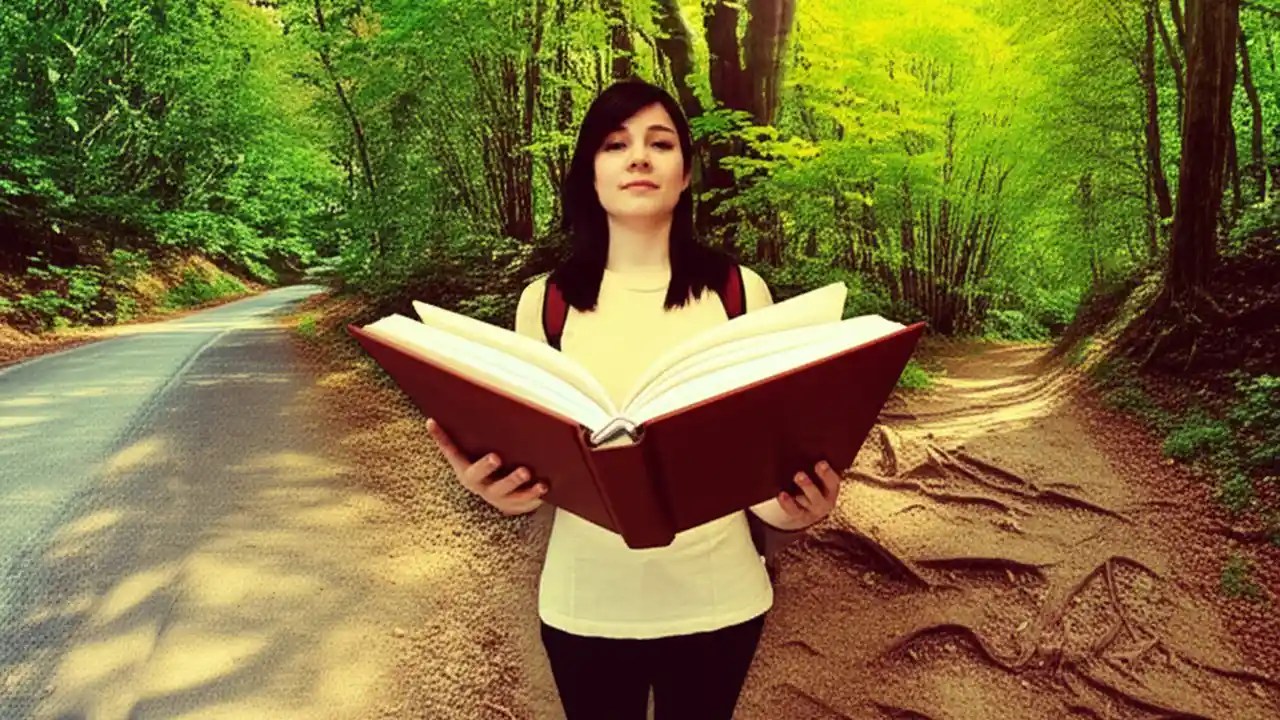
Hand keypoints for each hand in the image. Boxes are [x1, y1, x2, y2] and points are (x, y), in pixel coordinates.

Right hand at [426, 417, 546, 515]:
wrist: (505, 500)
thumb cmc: (491, 470)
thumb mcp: (479, 455)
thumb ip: (470, 438)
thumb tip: (451, 410)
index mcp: (465, 468)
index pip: (450, 450)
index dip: (440, 436)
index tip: (432, 421)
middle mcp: (478, 483)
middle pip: (476, 475)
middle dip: (485, 466)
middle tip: (496, 457)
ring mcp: (495, 496)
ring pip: (503, 491)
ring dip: (514, 481)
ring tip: (525, 471)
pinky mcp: (514, 504)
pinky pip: (523, 502)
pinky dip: (533, 494)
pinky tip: (543, 485)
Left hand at [778, 460, 841, 527]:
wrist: (803, 510)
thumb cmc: (810, 486)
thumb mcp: (816, 479)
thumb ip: (813, 468)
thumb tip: (802, 449)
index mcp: (831, 490)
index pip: (833, 482)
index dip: (827, 473)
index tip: (820, 463)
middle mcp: (825, 502)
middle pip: (819, 494)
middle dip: (810, 484)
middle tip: (799, 474)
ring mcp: (813, 511)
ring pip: (808, 502)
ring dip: (801, 491)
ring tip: (793, 480)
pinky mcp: (801, 517)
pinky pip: (795, 511)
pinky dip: (788, 504)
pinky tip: (781, 495)